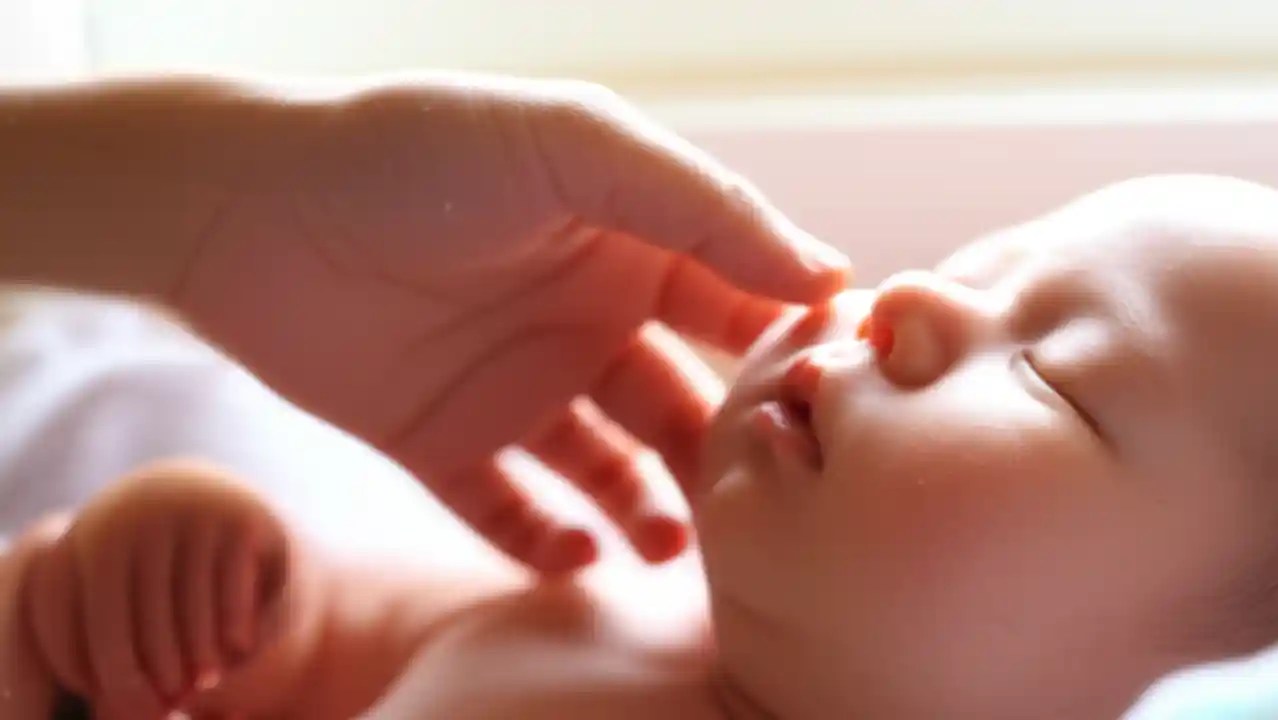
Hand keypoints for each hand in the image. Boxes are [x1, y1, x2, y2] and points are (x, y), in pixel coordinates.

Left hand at [172, 74, 848, 571]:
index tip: (834, 403)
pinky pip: (508, 508)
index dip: (784, 351)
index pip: (734, 307)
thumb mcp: (575, 146)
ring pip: (607, 469)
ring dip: (646, 512)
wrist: (250, 205)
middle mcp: (580, 319)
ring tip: (673, 545)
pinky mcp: (442, 440)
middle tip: (759, 504)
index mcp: (624, 246)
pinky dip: (546, 541)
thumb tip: (820, 274)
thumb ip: (698, 204)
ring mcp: (513, 385)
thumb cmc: (415, 152)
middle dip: (722, 454)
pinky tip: (578, 554)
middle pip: (679, 405)